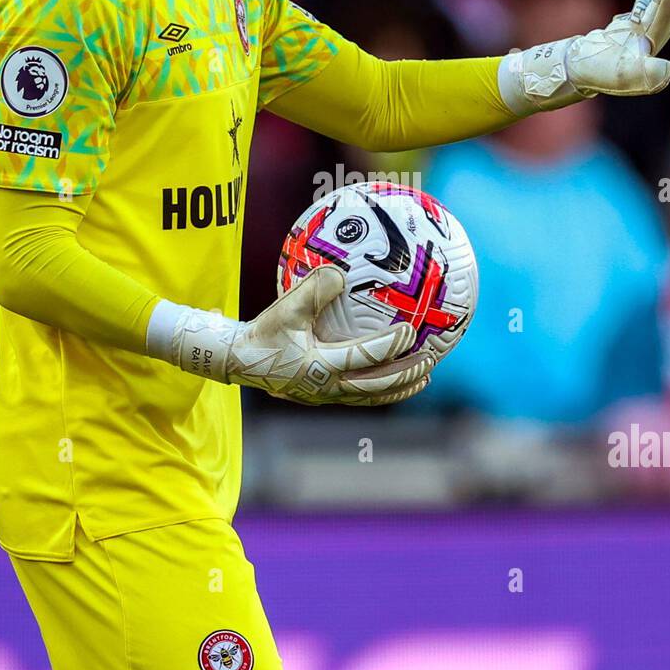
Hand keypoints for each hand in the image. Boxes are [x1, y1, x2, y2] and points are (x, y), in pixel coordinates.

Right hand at [149, 266, 433, 406]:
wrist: (239, 360)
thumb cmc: (263, 332)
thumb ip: (314, 289)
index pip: (364, 358)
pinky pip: (361, 396)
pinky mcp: (324, 396)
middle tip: (430, 359)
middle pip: (376, 386)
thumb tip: (341, 273)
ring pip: (371, 396)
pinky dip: (383, 390)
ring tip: (425, 376)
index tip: (409, 330)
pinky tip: (397, 379)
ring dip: (400, 387)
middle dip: (405, 373)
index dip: (389, 346)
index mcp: (319, 366)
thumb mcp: (285, 307)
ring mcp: (326, 396)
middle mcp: (326, 388)